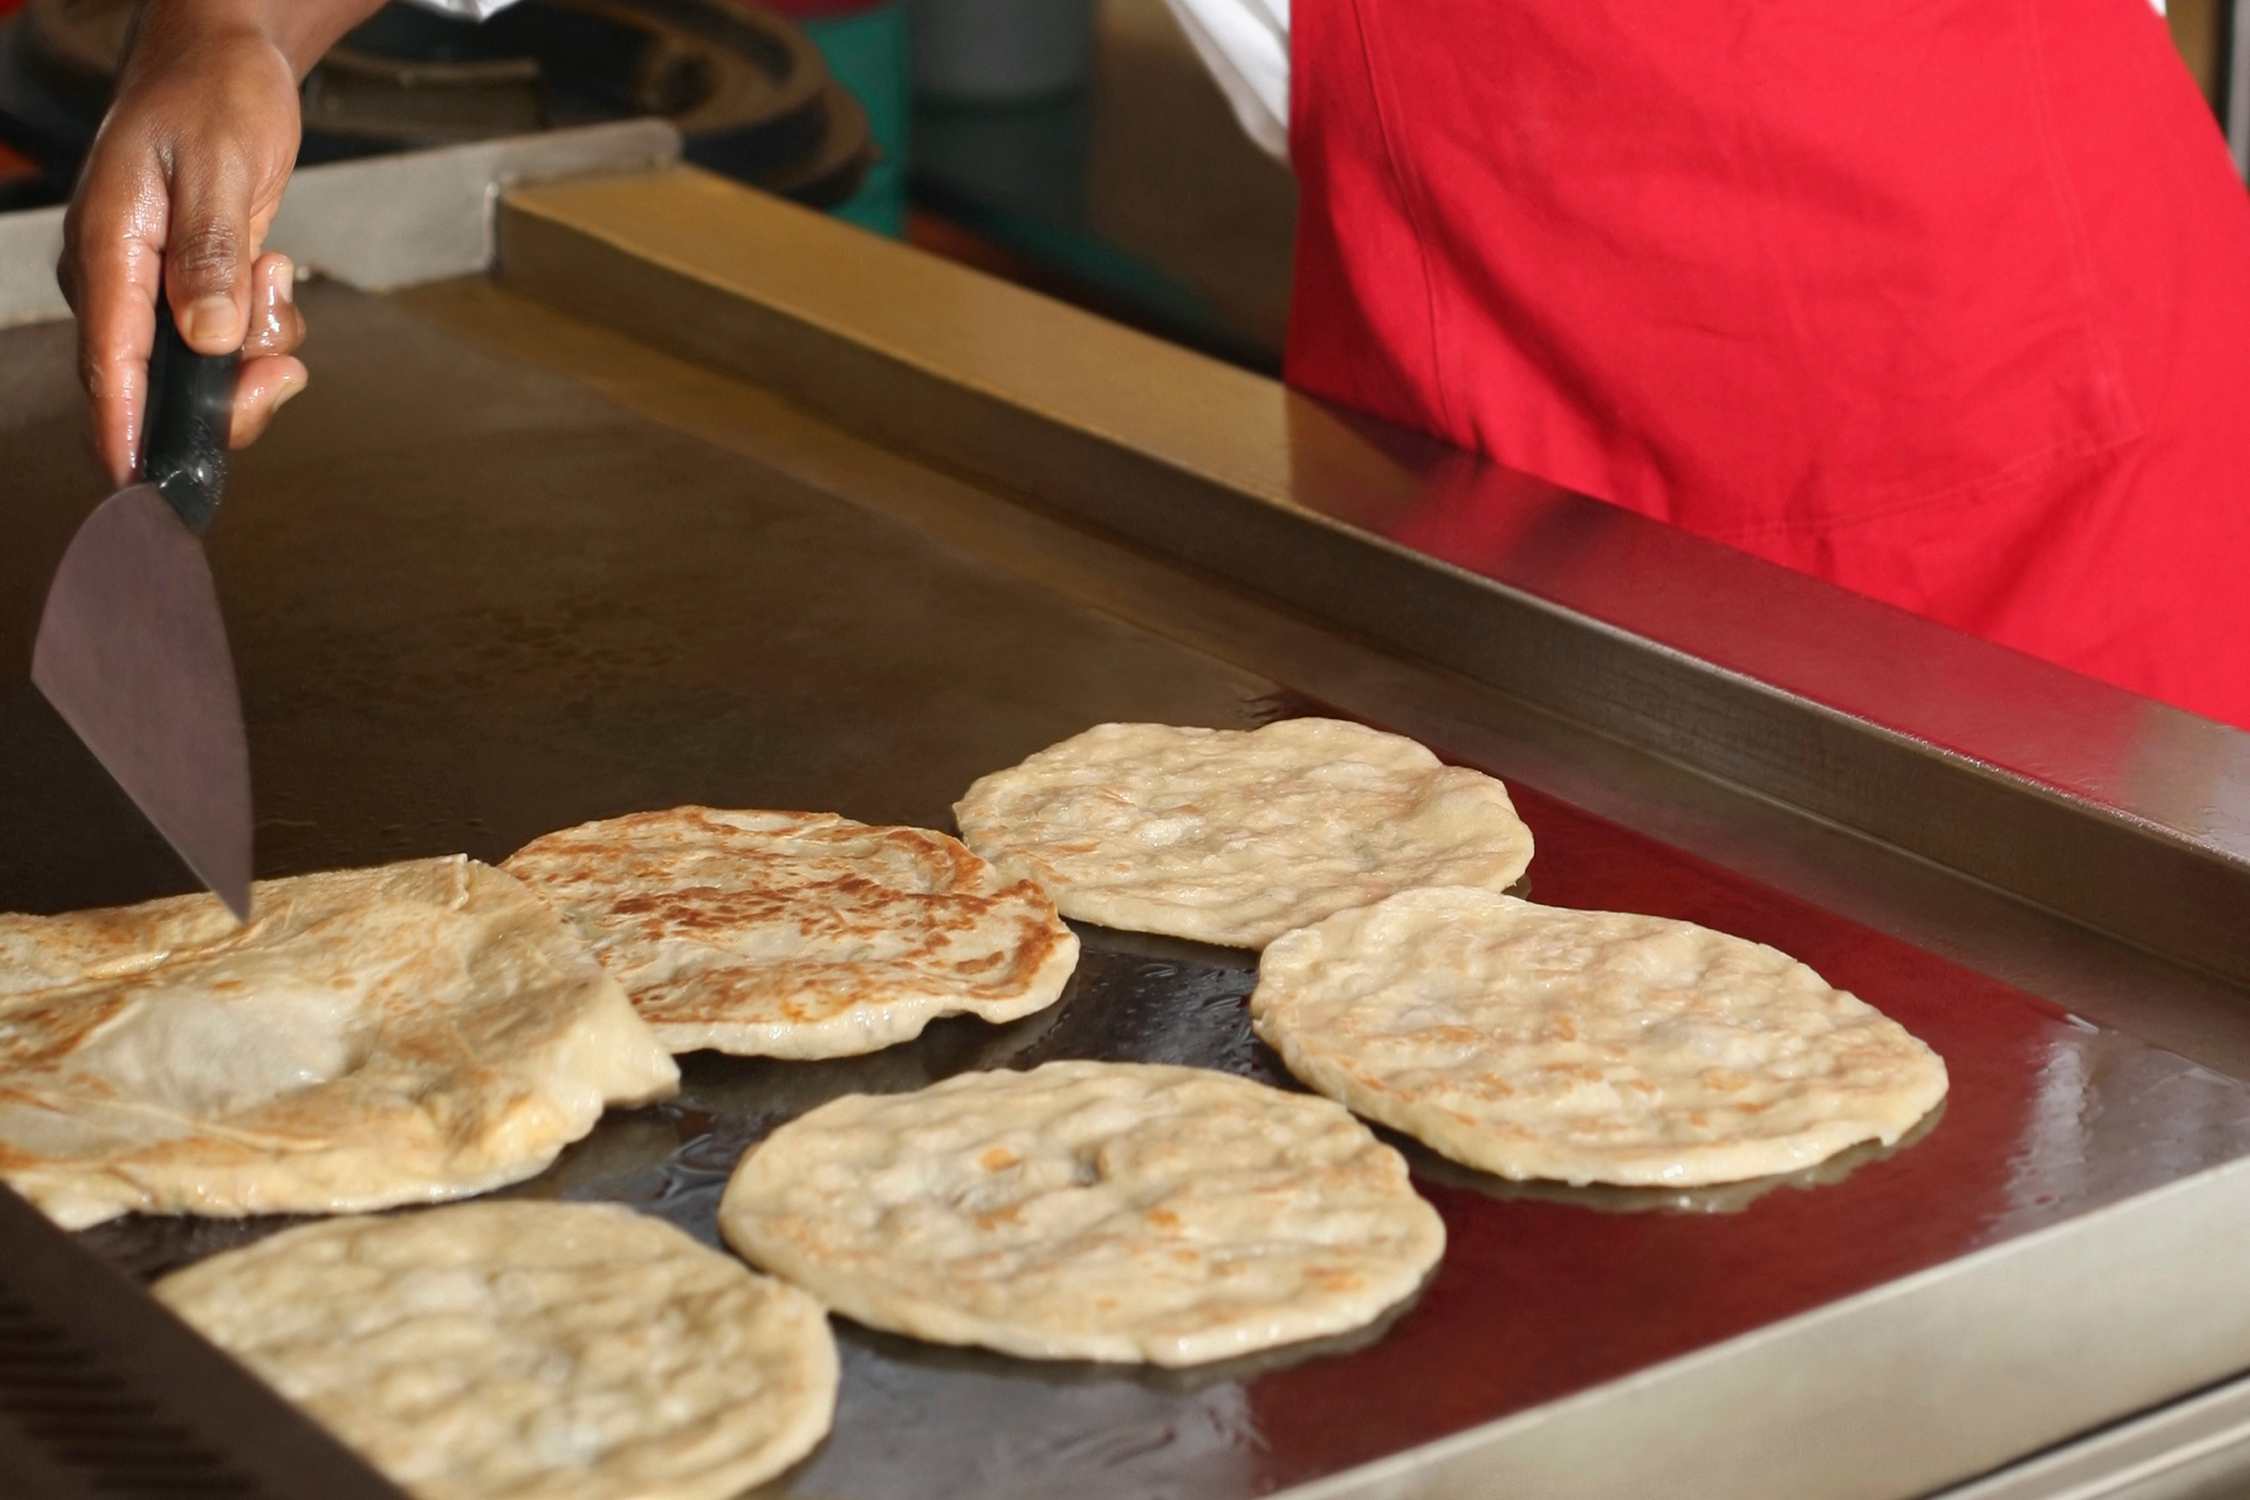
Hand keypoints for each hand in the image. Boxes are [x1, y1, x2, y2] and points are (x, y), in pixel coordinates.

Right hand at [59, 13, 308, 483]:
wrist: (225, 61)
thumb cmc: (213, 98)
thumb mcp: (221, 168)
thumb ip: (211, 255)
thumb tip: (208, 339)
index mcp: (108, 252)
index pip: (109, 365)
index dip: (126, 433)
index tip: (146, 487)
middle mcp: (122, 283)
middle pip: (162, 390)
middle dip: (233, 394)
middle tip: (282, 366)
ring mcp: (155, 290)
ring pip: (207, 374)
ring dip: (259, 347)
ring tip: (270, 267)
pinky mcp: (192, 290)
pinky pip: (231, 345)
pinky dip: (266, 326)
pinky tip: (270, 268)